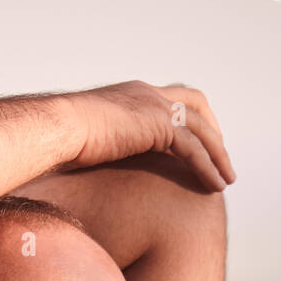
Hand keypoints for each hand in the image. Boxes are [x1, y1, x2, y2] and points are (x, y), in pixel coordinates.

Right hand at [65, 79, 233, 190]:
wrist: (55, 129)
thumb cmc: (57, 142)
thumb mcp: (86, 143)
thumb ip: (101, 149)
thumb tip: (91, 168)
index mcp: (131, 95)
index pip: (172, 99)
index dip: (190, 119)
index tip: (197, 145)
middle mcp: (147, 94)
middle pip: (196, 103)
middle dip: (213, 131)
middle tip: (221, 159)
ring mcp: (154, 106)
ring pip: (201, 128)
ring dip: (218, 155)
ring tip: (226, 181)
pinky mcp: (158, 125)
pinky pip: (194, 148)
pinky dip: (208, 166)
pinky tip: (215, 187)